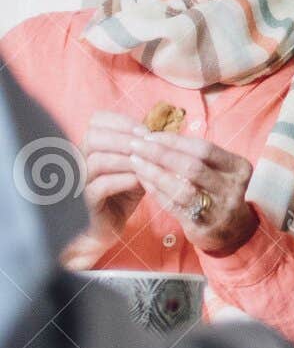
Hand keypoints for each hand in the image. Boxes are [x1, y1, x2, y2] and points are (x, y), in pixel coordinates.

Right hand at [80, 111, 146, 245]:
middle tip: (148, 146)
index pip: (96, 120)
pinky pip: (101, 185)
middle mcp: (79, 160)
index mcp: (90, 146)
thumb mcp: (136, 166)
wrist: (109, 226)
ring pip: (97, 160)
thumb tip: (159, 133)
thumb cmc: (124, 192)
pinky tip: (140, 180)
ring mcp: (80, 181)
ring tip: (147, 164)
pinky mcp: (85, 202)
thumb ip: (142, 149)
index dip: (122, 122)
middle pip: (94, 136)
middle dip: (125, 138)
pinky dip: (124, 180)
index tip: (146, 131)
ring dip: (127, 159)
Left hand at [129, 129, 256, 255]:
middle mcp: (232, 187)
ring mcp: (218, 208)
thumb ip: (196, 156)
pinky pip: (174, 205)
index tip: (150, 135)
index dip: (175, 140)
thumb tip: (158, 137)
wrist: (234, 230)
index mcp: (238, 167)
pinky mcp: (202, 225)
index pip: (204, 148)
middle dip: (160, 153)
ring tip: (134, 162)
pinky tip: (142, 181)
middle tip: (135, 145)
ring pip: (181, 187)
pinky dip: (156, 191)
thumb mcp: (220, 171)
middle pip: (192, 166)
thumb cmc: (219, 192)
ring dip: (154, 173)